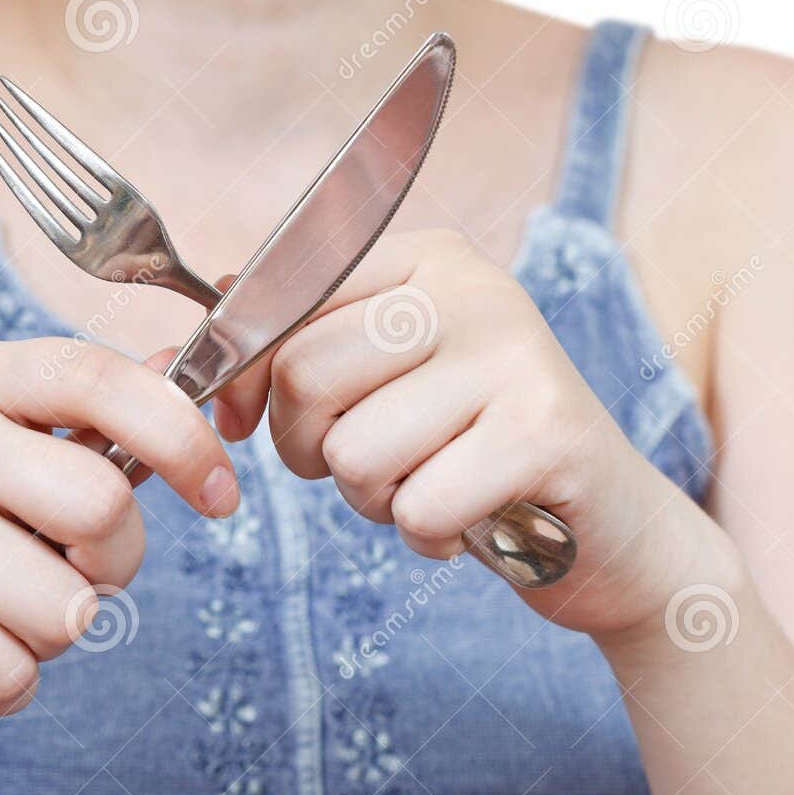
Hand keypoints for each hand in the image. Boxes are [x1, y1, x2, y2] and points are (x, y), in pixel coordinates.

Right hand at [0, 338, 239, 751]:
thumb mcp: (18, 467)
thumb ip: (98, 425)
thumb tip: (184, 367)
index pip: (99, 379)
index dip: (181, 437)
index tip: (223, 497)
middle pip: (100, 504)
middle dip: (109, 567)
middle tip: (63, 576)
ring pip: (63, 604)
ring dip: (53, 637)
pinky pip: (9, 668)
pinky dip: (6, 687)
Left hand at [213, 228, 740, 638]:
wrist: (613, 533)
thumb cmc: (475, 457)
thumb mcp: (384, 386)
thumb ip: (292, 354)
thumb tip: (180, 358)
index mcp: (426, 257)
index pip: (282, 301)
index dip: (246, 381)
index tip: (250, 422)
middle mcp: (475, 288)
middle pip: (305, 375)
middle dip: (314, 453)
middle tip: (372, 469)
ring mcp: (518, 354)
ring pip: (356, 453)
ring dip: (376, 502)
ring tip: (435, 488)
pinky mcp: (549, 431)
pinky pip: (418, 506)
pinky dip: (429, 537)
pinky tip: (474, 520)